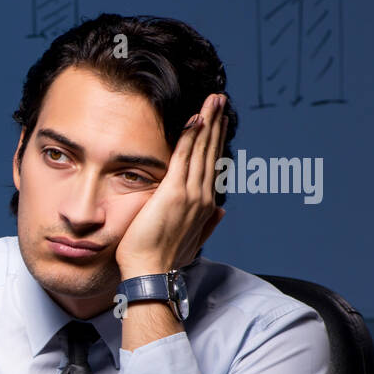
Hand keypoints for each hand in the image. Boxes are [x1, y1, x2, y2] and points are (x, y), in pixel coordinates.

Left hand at [115, 93, 228, 277]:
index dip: (216, 141)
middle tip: (220, 99)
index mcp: (205, 206)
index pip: (212, 165)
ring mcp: (190, 194)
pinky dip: (191, 136)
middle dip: (217, 123)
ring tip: (214, 100)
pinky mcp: (173, 192)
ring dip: (208, 121)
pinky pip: (184, 157)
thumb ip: (208, 224)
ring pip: (201, 150)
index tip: (219, 122)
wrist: (151, 273)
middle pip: (211, 152)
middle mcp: (202, 197)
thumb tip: (222, 212)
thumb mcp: (192, 242)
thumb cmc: (164, 260)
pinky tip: (196, 118)